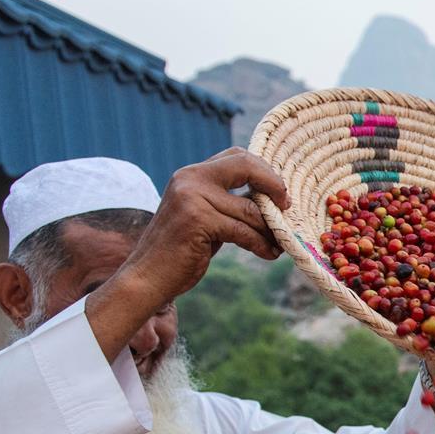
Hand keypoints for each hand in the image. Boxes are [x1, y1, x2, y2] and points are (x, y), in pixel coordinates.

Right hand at [119, 148, 289, 304]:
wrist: (147, 277)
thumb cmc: (180, 251)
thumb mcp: (204, 217)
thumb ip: (228, 203)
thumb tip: (271, 199)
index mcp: (191, 174)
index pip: (237, 156)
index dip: (265, 172)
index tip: (281, 194)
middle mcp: (190, 179)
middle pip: (246, 166)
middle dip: (273, 186)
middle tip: (287, 209)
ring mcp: (192, 198)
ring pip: (250, 209)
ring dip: (270, 230)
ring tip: (279, 244)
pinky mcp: (198, 220)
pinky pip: (244, 230)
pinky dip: (262, 244)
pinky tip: (269, 253)